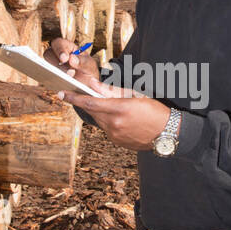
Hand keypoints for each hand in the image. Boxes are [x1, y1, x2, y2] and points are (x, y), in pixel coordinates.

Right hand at [45, 37, 99, 80]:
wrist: (88, 84)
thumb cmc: (88, 69)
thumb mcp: (90, 65)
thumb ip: (82, 62)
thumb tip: (71, 59)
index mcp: (66, 47)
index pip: (58, 43)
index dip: (59, 50)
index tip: (64, 59)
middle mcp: (56, 55)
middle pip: (49, 55)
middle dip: (58, 65)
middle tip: (70, 73)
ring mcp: (51, 66)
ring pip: (46, 67)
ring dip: (56, 74)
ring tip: (69, 81)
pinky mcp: (50, 77)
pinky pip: (47, 79)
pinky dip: (54, 82)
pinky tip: (63, 87)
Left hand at [59, 78, 173, 149]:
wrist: (169, 134)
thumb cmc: (154, 110)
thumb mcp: (134, 96)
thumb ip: (112, 92)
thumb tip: (94, 86)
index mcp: (119, 109)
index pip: (90, 103)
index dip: (74, 98)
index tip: (61, 93)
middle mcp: (114, 124)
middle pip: (92, 111)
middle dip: (88, 103)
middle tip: (84, 95)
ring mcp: (115, 136)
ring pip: (100, 120)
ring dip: (101, 112)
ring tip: (116, 108)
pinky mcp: (117, 142)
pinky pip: (107, 129)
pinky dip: (109, 121)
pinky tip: (123, 119)